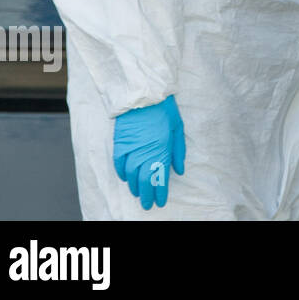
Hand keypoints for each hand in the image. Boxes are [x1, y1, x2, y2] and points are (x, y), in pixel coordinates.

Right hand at [113, 94, 185, 208]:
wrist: (144, 94)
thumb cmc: (165, 109)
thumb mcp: (178, 128)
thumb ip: (178, 151)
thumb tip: (179, 170)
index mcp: (162, 150)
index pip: (160, 178)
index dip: (160, 192)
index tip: (161, 202)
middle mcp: (145, 153)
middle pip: (144, 181)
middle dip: (147, 195)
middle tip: (148, 205)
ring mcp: (131, 149)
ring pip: (131, 175)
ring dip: (135, 186)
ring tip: (138, 194)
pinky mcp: (120, 144)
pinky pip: (119, 164)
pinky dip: (122, 174)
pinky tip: (126, 179)